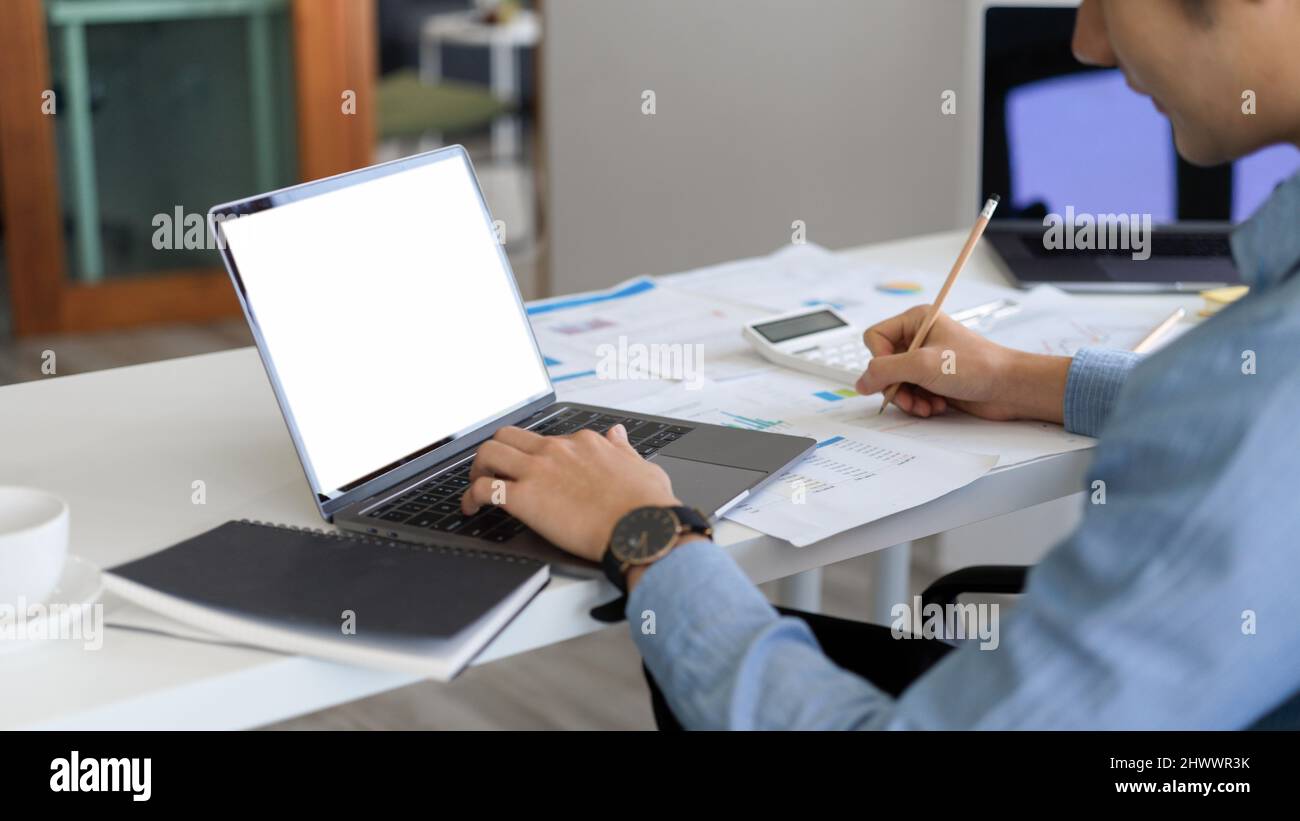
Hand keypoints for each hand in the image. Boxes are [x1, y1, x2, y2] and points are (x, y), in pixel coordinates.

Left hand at [460, 424, 679, 561]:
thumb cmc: (646, 505)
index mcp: (585, 443)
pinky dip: (471, 497)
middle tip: (494, 470)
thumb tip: (618, 434)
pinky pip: (483, 488)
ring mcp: (539, 470)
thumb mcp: (641, 466)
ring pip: (489, 452)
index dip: (537, 456)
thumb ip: (624, 449)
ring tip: (478, 484)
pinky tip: (471, 508)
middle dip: (497, 450)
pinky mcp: (525, 498)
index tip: (535, 469)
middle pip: (510, 435)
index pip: (549, 439)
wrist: (642, 528)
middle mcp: (558, 450)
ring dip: (478, 468)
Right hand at [855, 305, 1069, 422]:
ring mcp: (926, 360)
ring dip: (908, 399)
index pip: (874, 338)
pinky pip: (910, 394)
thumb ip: (885, 371)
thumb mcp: (923, 365)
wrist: (1009, 388)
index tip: (895, 375)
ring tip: (927, 405)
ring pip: (896, 383)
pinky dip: (919, 404)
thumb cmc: (977, 366)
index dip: (880, 361)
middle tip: (910, 396)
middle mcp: (918, 339)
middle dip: (896, 386)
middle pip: (883, 365)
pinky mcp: (934, 380)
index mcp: (915, 321)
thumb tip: (860, 382)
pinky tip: (936, 406)